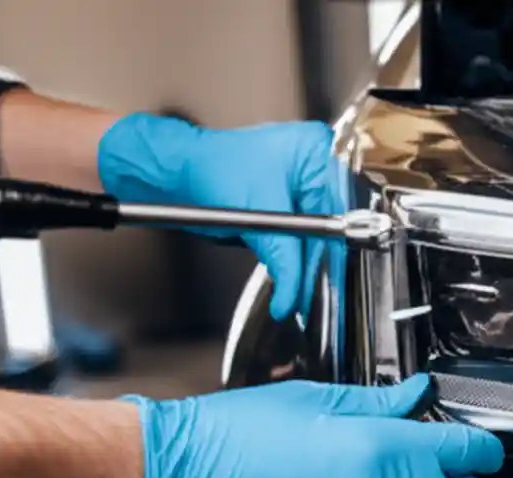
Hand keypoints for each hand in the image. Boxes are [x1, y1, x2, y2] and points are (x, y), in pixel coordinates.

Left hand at [97, 113, 343, 319]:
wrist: (174, 173)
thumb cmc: (207, 170)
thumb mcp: (256, 217)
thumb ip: (282, 259)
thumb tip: (294, 291)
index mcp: (316, 150)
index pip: (337, 209)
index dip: (332, 248)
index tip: (329, 280)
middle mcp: (313, 162)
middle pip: (329, 223)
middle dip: (314, 262)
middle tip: (306, 293)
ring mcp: (300, 180)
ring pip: (315, 232)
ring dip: (304, 264)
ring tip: (297, 292)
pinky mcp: (286, 199)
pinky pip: (301, 232)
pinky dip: (295, 255)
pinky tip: (294, 276)